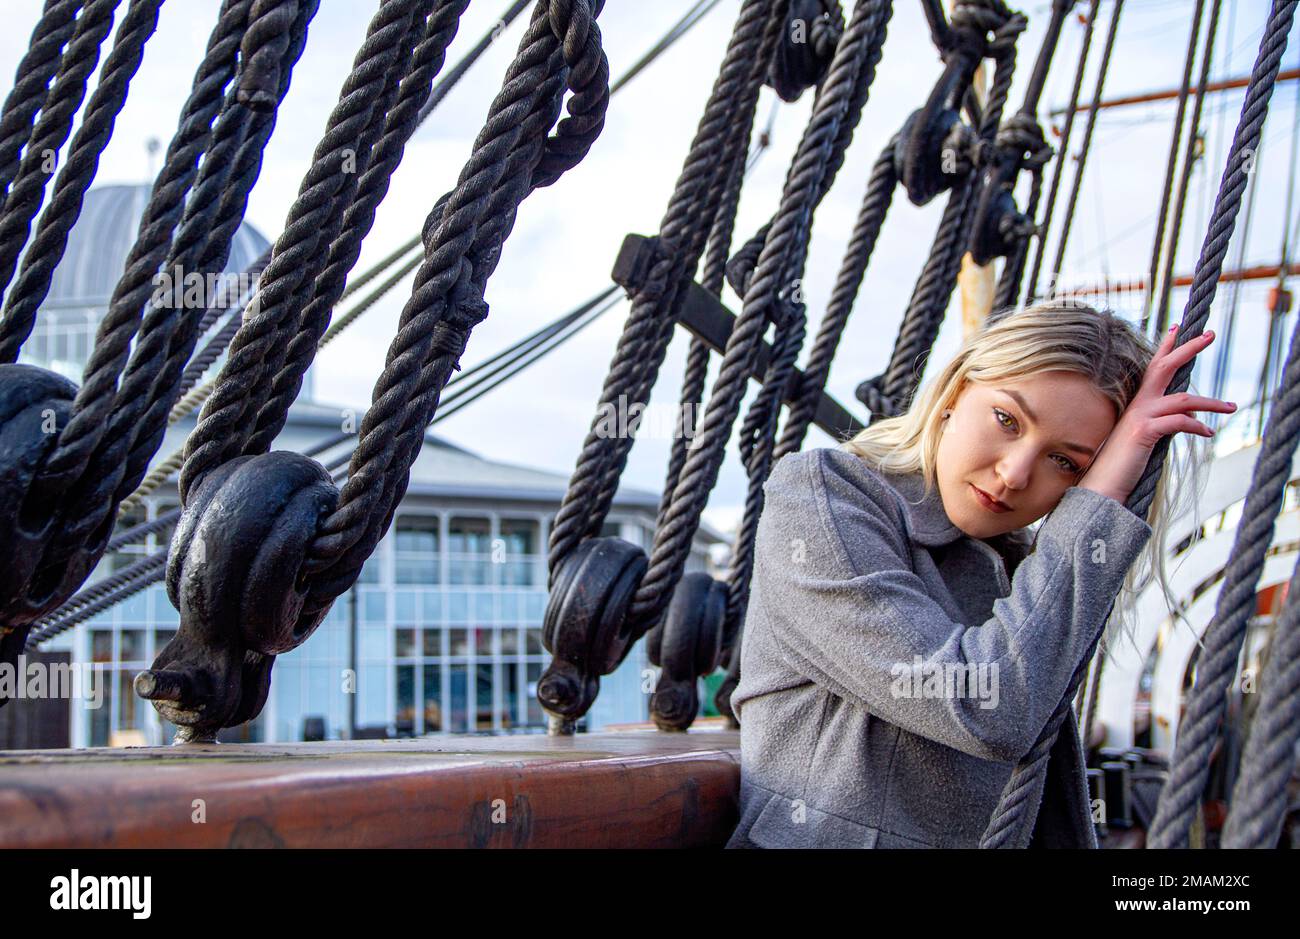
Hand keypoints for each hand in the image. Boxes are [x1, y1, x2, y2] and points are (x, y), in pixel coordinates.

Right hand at [1078, 326, 1236, 504]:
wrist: (1102, 485)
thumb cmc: (1123, 464)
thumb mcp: (1145, 438)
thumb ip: (1164, 423)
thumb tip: (1191, 417)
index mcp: (1137, 404)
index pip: (1153, 368)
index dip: (1165, 347)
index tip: (1177, 329)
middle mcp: (1138, 405)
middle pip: (1165, 368)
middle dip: (1189, 349)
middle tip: (1211, 334)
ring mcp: (1140, 417)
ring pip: (1183, 399)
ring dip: (1212, 402)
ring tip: (1232, 406)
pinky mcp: (1145, 432)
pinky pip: (1180, 422)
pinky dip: (1198, 427)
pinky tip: (1209, 433)